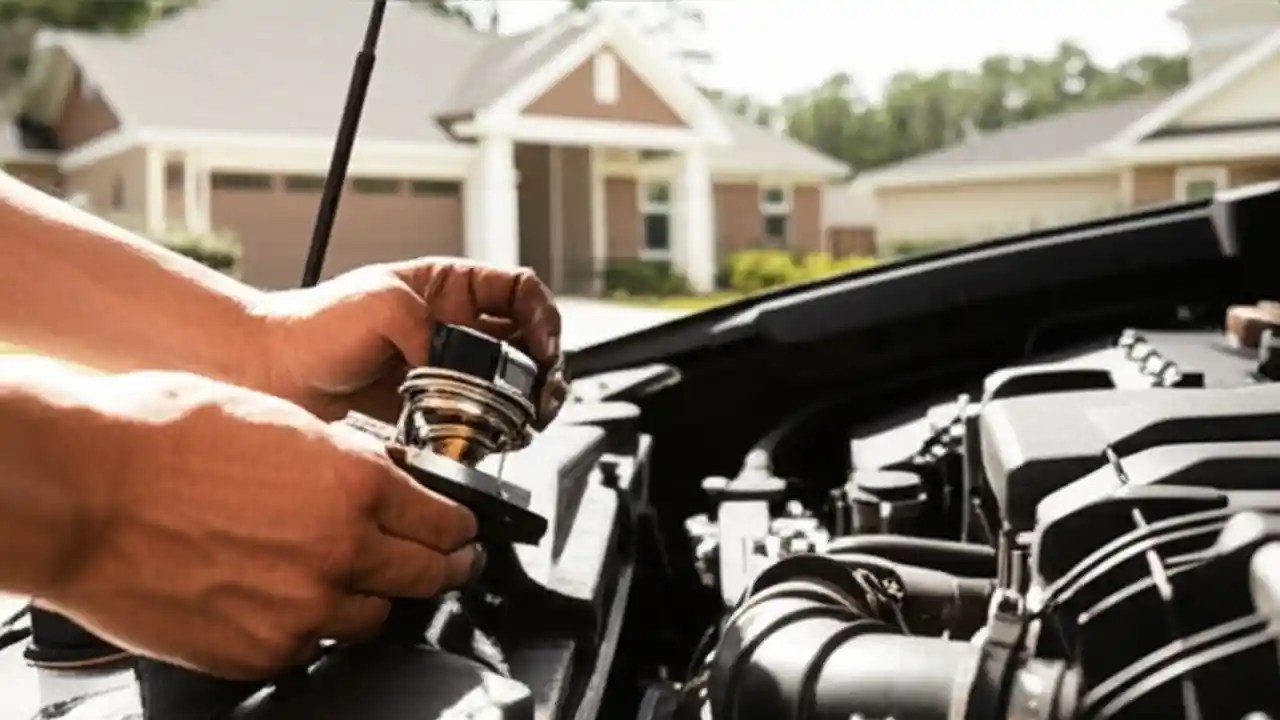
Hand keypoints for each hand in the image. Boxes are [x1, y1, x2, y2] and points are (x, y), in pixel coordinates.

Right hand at [37, 371, 479, 679]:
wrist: (84, 493)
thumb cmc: (166, 440)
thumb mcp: (283, 423)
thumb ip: (347, 462)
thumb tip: (384, 482)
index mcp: (358, 485)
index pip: (446, 523)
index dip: (460, 530)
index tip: (461, 533)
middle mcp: (343, 552)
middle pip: (427, 577)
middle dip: (441, 567)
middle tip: (446, 563)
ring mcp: (304, 610)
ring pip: (373, 617)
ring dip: (373, 598)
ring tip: (354, 580)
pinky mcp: (262, 651)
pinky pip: (312, 645)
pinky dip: (311, 625)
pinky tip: (289, 600)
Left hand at [248, 258, 566, 426]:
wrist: (271, 376)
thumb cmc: (312, 326)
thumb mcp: (378, 302)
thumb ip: (426, 325)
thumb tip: (455, 363)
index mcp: (451, 290)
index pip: (521, 292)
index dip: (543, 316)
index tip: (541, 345)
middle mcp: (458, 331)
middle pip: (530, 345)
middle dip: (546, 370)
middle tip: (540, 395)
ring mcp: (450, 375)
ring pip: (515, 389)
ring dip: (529, 406)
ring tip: (523, 421)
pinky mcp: (437, 416)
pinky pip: (482, 425)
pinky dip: (495, 434)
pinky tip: (488, 439)